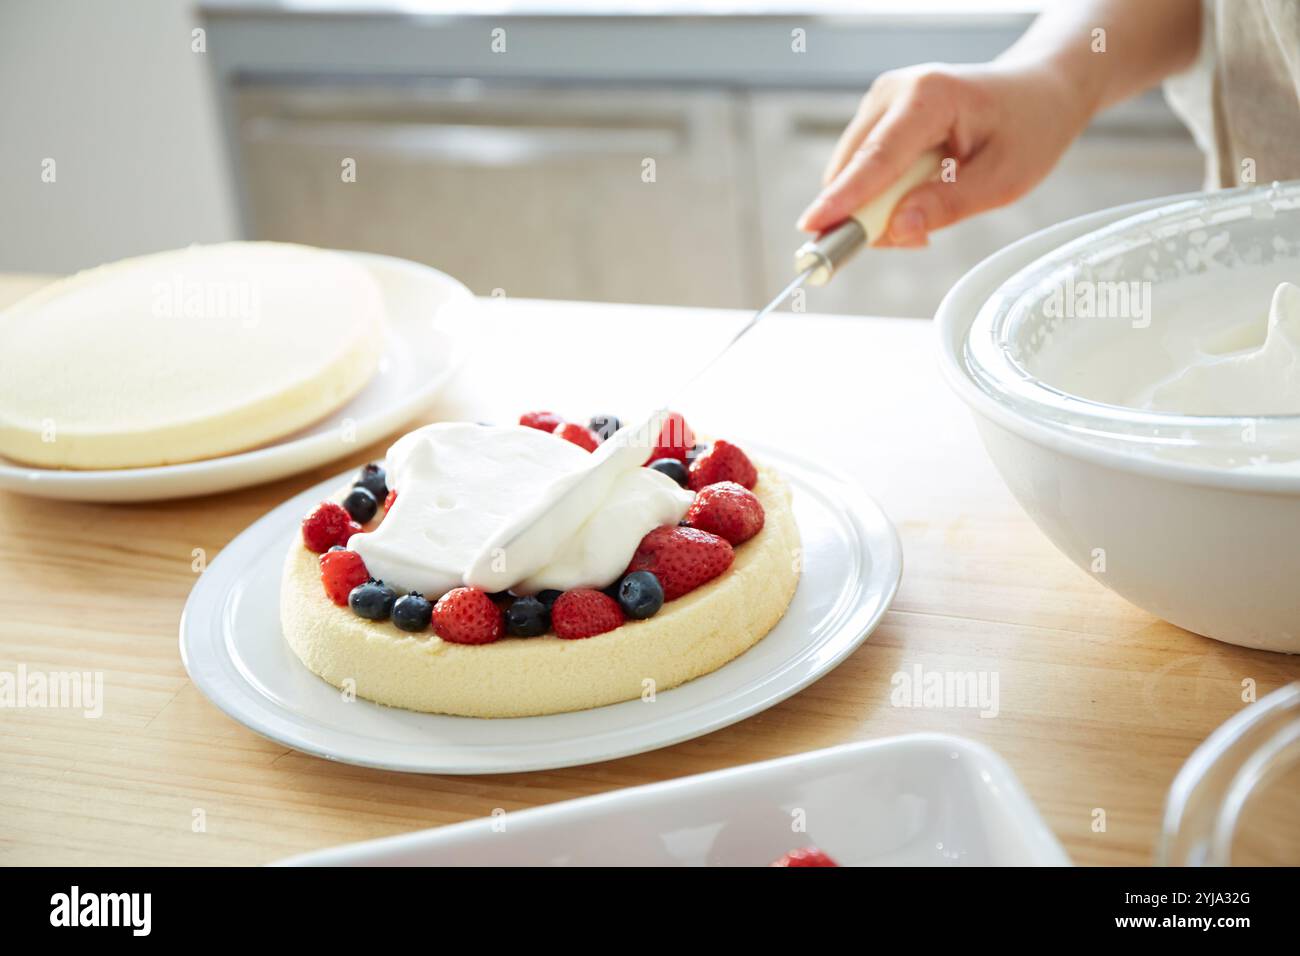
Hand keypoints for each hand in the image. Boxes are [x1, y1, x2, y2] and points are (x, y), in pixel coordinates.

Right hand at [797, 61, 1091, 246]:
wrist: (1037, 91)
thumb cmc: (1028, 128)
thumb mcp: (1004, 179)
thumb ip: (948, 205)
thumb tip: (897, 229)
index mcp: (930, 97)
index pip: (877, 157)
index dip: (844, 198)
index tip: (814, 228)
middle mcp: (895, 91)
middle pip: (853, 169)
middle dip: (868, 216)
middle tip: (917, 238)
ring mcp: (881, 101)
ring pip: (851, 173)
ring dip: (878, 207)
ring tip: (929, 208)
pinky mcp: (877, 117)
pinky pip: (861, 169)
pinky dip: (881, 195)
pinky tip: (918, 193)